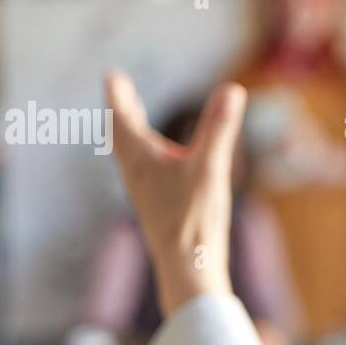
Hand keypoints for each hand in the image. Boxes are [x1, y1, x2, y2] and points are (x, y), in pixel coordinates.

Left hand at [105, 70, 247, 317]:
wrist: (187, 268)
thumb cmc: (193, 220)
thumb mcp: (211, 168)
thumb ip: (220, 128)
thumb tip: (233, 90)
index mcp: (141, 159)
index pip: (123, 119)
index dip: (118, 96)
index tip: (112, 76)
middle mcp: (136, 174)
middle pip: (122, 135)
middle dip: (123, 110)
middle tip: (120, 90)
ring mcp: (145, 192)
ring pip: (131, 155)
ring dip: (132, 133)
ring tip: (136, 120)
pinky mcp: (157, 207)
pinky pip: (144, 171)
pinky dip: (146, 154)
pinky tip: (163, 164)